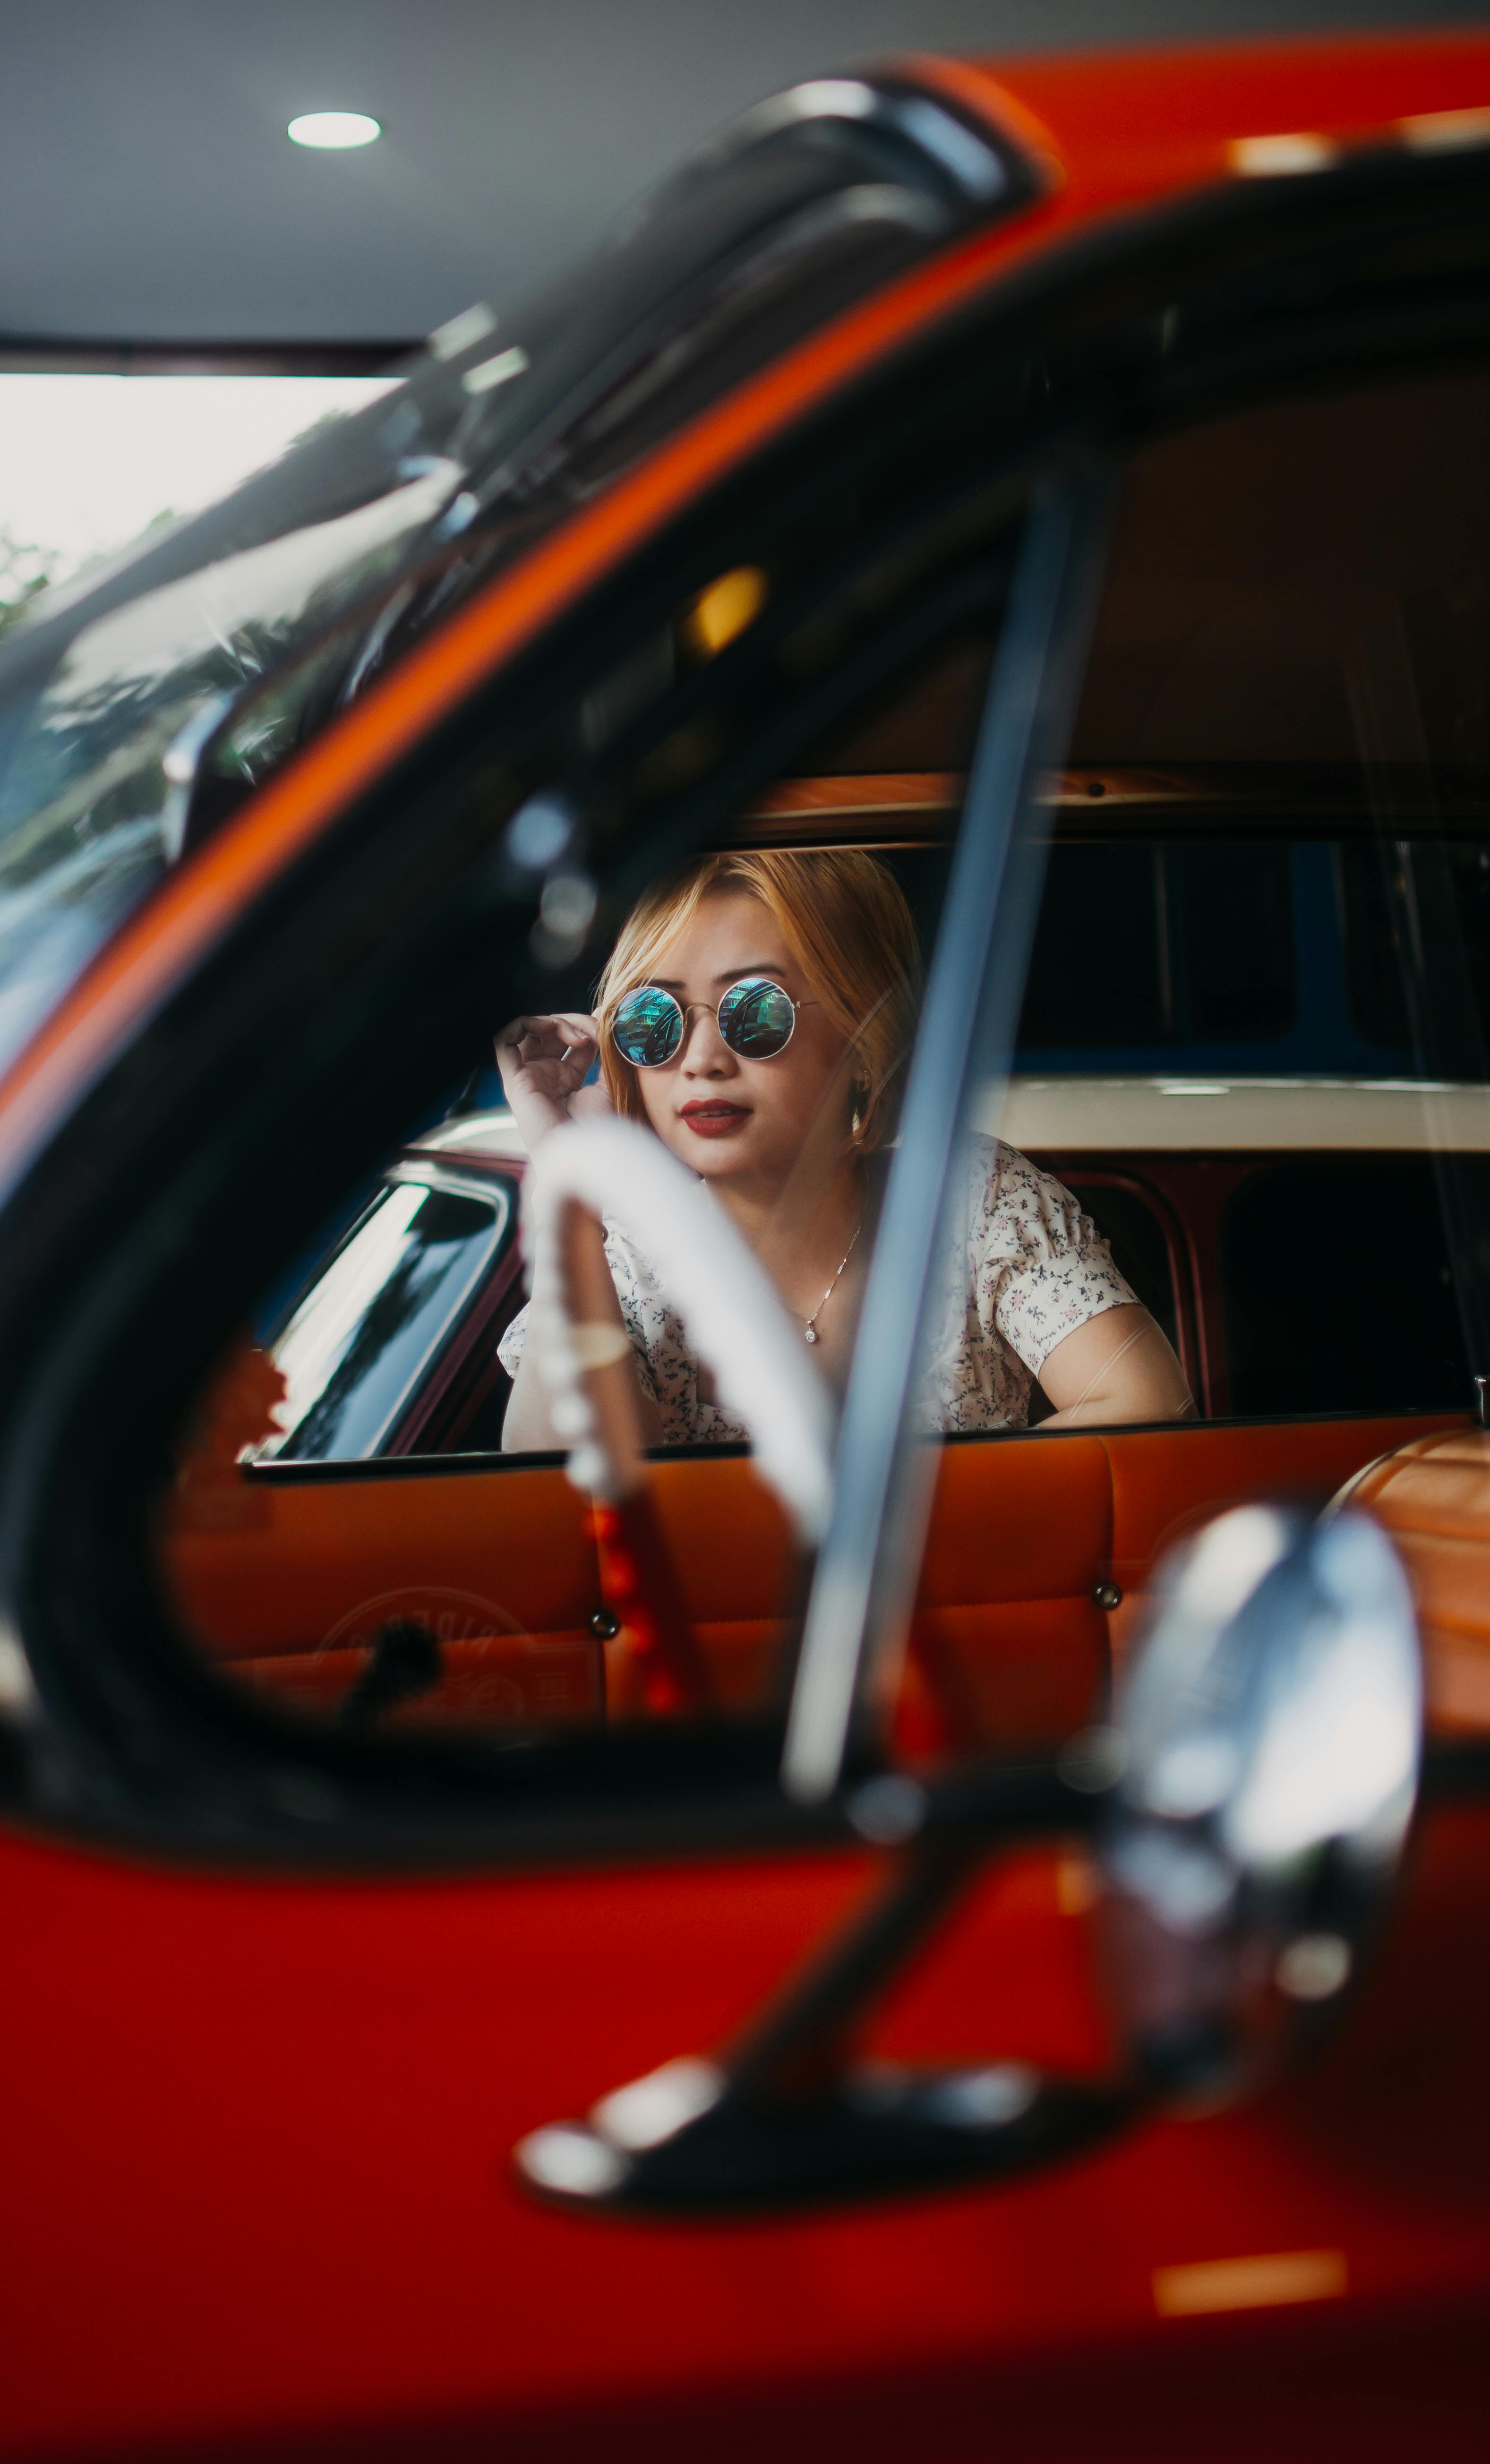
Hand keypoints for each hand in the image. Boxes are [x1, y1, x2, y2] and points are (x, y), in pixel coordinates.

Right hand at [494, 1012, 601, 1150]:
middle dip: (574, 1022)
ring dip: (553, 1022)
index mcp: (567, 1079)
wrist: (582, 1157)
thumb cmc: (597, 1132)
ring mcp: (529, 1077)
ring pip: (529, 1032)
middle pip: (551, 1032)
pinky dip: (524, 1025)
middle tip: (595, 1031)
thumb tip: (611, 1026)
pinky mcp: (515, 1081)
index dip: (588, 1026)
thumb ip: (608, 1059)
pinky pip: (504, 1042)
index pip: (572, 1040)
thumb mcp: (609, 1087)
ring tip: (577, 1035)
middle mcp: (545, 1075)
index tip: (607, 1027)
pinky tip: (549, 1027)